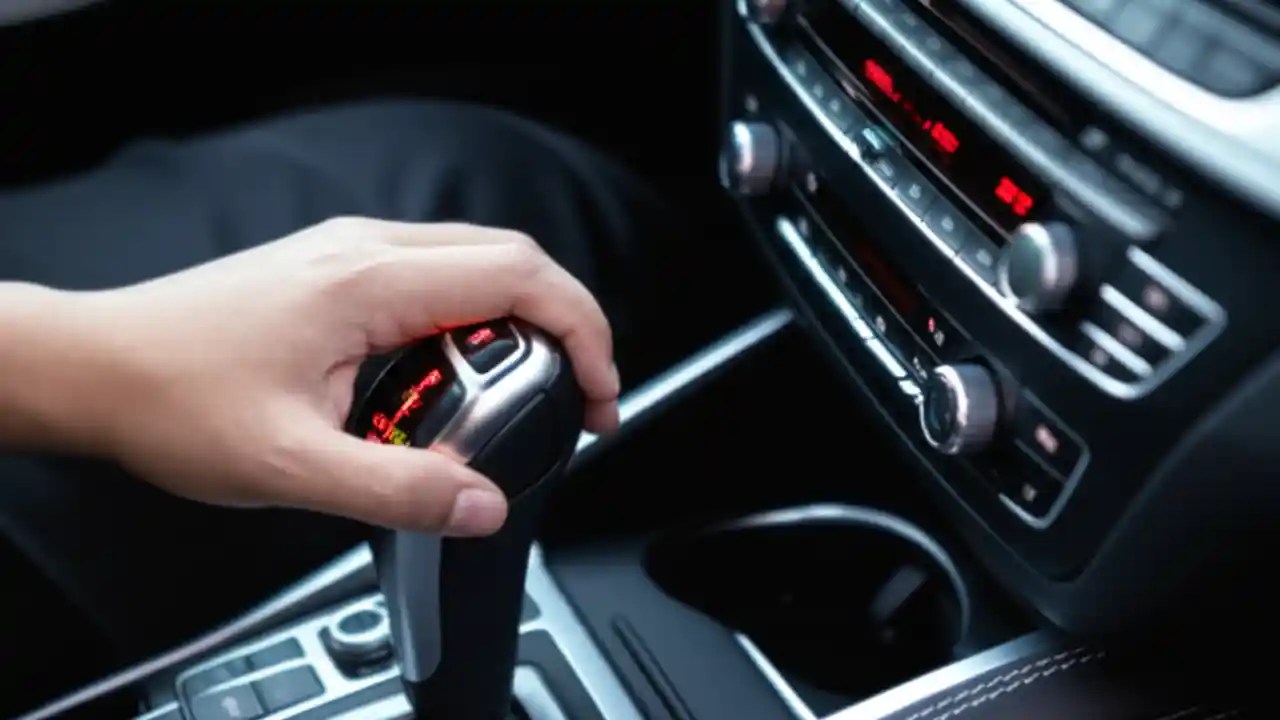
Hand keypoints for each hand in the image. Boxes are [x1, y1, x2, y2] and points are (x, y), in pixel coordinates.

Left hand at [62, 218, 620, 535]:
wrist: (99, 368)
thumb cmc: (174, 399)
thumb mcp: (291, 466)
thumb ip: (397, 492)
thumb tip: (481, 504)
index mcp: (369, 282)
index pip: (518, 276)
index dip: (581, 331)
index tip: (596, 394)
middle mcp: (367, 251)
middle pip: (510, 259)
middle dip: (564, 326)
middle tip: (576, 398)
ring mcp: (350, 255)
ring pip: (475, 266)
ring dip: (516, 326)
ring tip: (516, 398)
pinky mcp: (336, 273)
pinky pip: (434, 281)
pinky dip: (470, 325)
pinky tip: (450, 383)